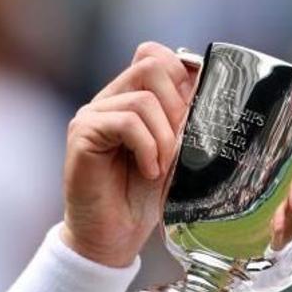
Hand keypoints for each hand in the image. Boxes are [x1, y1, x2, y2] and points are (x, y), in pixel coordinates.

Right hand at [61, 42, 195, 266]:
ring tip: (163, 167)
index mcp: (131, 97)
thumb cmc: (144, 197)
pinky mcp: (82, 134)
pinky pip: (125, 122)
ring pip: (142, 99)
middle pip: (150, 66)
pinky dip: (147, 148)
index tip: (194, 113)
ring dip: (165, 137)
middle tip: (180, 144)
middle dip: (178, 106)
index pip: (154, 55)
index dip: (182, 75)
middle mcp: (109, 99)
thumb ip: (186, 122)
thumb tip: (209, 92)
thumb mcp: (177, 153)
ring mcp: (93, 115)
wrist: (114, 236)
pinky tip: (149, 171)